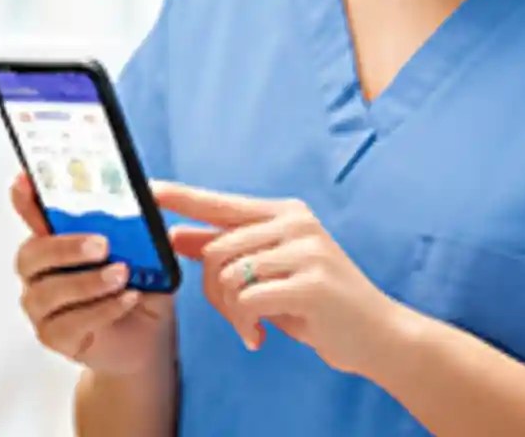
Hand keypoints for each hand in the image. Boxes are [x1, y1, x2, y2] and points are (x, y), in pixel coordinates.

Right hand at [10, 174, 174, 375]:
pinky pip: (68, 323)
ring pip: (47, 292)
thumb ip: (135, 226)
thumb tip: (144, 194)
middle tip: (101, 245)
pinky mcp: (55, 337)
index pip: (32, 215)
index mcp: (58, 242)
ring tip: (122, 275)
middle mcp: (41, 273)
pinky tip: (127, 299)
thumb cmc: (139, 287)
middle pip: (31, 255)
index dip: (24, 199)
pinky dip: (102, 308)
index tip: (25, 182)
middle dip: (65, 247)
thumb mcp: (144, 251)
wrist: (149, 337)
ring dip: (88, 282)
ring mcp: (43, 307)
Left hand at [155, 182, 403, 374]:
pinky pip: (249, 299)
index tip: (147, 189)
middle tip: (234, 316)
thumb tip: (177, 236)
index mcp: (285, 213)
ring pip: (228, 275)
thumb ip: (228, 252)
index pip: (220, 201)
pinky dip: (245, 323)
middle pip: (215, 249)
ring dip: (230, 312)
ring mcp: (306, 249)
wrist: (377, 333)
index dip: (180, 197)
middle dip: (212, 292)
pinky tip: (261, 335)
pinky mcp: (311, 282)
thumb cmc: (318, 304)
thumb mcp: (269, 273)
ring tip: (250, 326)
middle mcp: (295, 222)